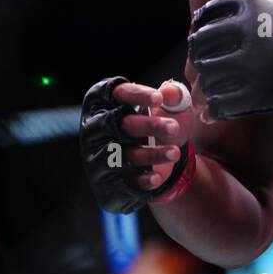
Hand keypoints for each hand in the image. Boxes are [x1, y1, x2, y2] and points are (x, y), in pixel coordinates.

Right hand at [80, 77, 192, 213]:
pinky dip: (142, 179)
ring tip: (175, 152)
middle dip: (147, 126)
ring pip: (124, 154)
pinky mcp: (109, 181)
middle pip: (119, 124)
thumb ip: (173, 95)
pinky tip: (157, 177)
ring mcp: (100, 156)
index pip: (117, 94)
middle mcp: (97, 128)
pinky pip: (124, 180)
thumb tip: (168, 92)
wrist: (159, 160)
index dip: (136, 96)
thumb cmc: (159, 124)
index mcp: (107, 103)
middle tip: (174, 128)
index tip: (159, 98)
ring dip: (151, 154)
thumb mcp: (171, 107)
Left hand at [187, 0, 272, 119]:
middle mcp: (246, 36)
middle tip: (203, 67)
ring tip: (210, 89)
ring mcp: (249, 65)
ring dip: (205, 86)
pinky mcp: (255, 93)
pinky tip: (216, 107)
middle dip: (198, 60)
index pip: (203, 22)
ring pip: (207, 79)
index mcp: (248, 11)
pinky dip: (214, 108)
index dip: (197, 34)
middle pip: (201, 50)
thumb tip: (194, 20)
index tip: (200, 43)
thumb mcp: (265, 6)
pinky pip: (219, 104)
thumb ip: (232, 10)